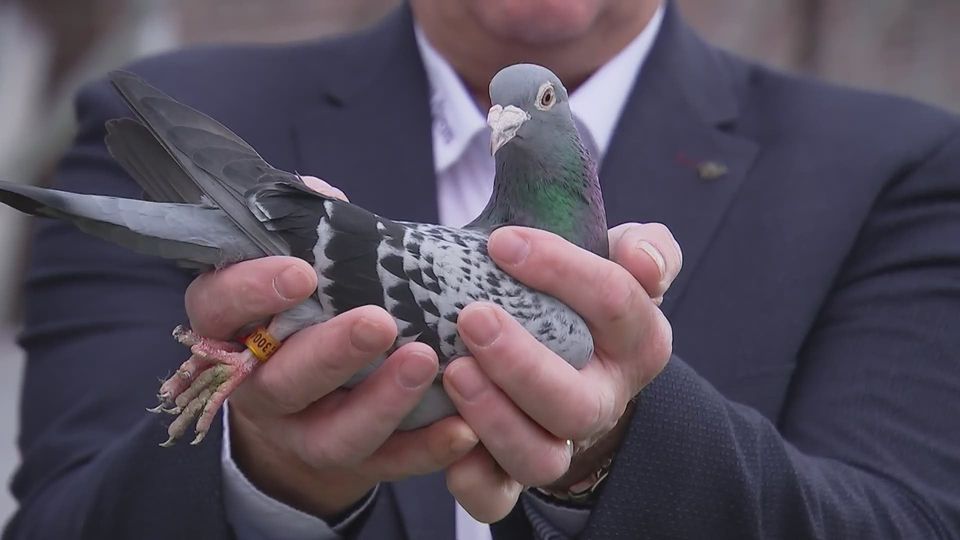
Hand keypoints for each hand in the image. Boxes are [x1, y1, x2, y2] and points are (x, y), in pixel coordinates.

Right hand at [185, 178, 477, 517]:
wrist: (304, 402)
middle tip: (379, 322)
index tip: (302, 273)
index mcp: (232, 329)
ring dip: (382, 402)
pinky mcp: (349, 465)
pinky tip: (465, 427)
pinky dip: (425, 449)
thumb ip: (311, 233)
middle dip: (330, 352)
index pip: (220, 308)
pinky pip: (386, 465)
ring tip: (427, 361)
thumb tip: (325, 196)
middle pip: (281, 380)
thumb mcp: (295, 266)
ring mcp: (301, 433)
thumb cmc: (306, 310)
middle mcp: (258, 387)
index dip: (252, 291)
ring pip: (334, 434)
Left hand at [443, 222, 681, 521]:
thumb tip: (642, 262)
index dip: (562, 271)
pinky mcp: (513, 472)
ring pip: (538, 458)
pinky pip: (497, 498)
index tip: (503, 242)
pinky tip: (446, 437)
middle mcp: (603, 401)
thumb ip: (647, 250)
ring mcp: (559, 442)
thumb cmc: (583, 296)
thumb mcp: (623, 260)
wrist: (569, 353)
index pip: (616, 305)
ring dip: (494, 419)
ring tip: (454, 371)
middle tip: (473, 318)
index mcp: (637, 342)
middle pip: (576, 403)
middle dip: (523, 364)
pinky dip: (472, 481)